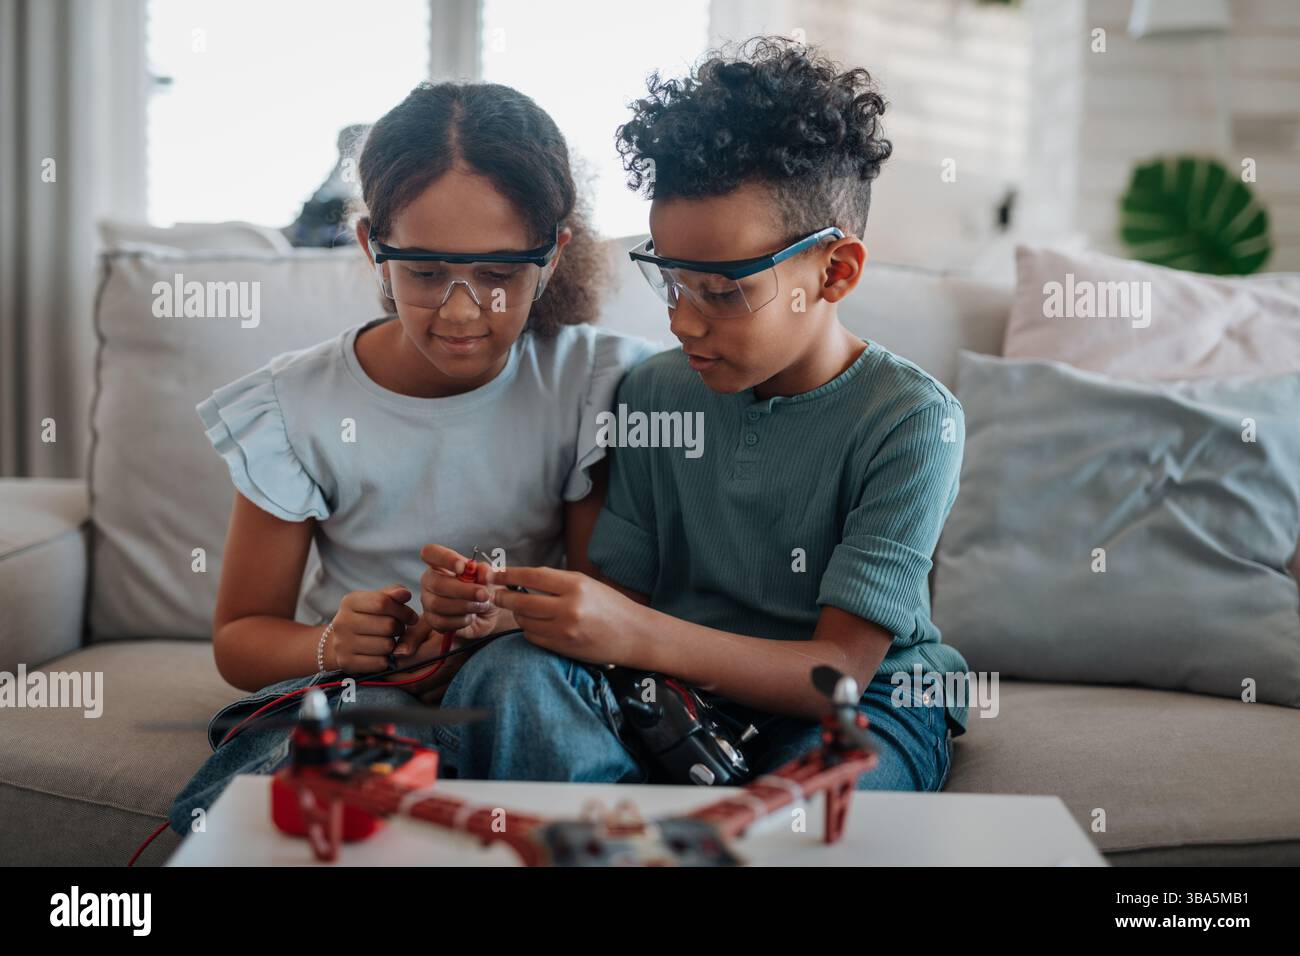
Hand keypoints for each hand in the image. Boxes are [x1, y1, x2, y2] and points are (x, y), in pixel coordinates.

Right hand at [326, 584, 419, 673]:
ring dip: (394, 645)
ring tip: (388, 641)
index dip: (403, 611)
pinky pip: (380, 663)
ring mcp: (342, 643)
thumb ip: (393, 594)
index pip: (383, 603)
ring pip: (387, 645)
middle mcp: (342, 622)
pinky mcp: (346, 663)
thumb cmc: (367, 617)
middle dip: (400, 628)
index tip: (412, 617)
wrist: (342, 641)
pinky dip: (386, 660)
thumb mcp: (377, 600)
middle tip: (398, 630)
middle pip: (388, 625)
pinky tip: (381, 654)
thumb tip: (405, 594)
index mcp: (349, 602)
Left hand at [369, 613, 468, 702]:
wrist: (475, 629)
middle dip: (397, 681)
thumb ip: (411, 637)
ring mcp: (457, 677)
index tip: (384, 662)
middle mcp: (454, 665)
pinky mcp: (458, 685)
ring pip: (425, 695)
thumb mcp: (429, 622)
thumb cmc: (449, 623)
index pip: (411, 663)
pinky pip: (434, 698)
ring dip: (409, 689)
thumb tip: (396, 654)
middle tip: (386, 675)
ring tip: (399, 678)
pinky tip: (415, 683)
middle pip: (416, 683)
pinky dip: (422, 694)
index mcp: (446, 646)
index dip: (393, 666)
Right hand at [402, 545, 509, 656]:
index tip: (462, 567)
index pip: (430, 553)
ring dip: (464, 606)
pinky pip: (441, 622)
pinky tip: (471, 617)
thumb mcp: (489, 579)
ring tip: (481, 606)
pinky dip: (460, 621)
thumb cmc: (483, 589)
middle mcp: (430, 580)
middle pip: (436, 582)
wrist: (487, 613)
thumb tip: (482, 570)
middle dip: (462, 590)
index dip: (444, 558)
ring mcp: (428, 601)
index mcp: (441, 564)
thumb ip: (486, 573)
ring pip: (438, 604)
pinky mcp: (432, 620)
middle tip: (483, 594)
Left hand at [487, 566, 639, 664]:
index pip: (532, 576)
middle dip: (504, 597)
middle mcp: (569, 608)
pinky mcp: (563, 648)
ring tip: (523, 610)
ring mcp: (565, 630)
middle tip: (497, 595)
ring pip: (525, 621)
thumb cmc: (611, 606)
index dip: (509, 575)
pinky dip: (529, 630)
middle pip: (522, 601)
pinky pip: (533, 637)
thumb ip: (556, 581)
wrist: (634, 635)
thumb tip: (521, 579)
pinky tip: (536, 624)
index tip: (495, 575)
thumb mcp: (587, 584)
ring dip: (519, 614)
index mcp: (576, 585)